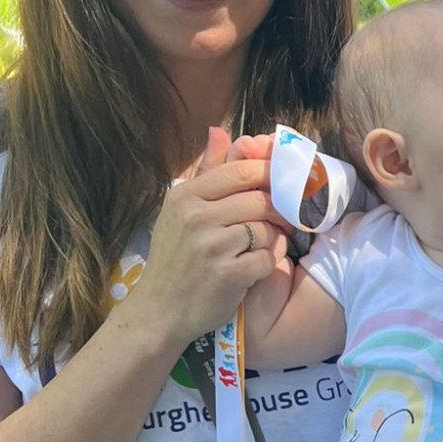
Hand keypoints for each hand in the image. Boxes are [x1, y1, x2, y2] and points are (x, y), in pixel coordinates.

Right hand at [126, 128, 284, 352]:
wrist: (158, 311)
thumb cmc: (175, 258)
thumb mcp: (180, 211)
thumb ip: (206, 171)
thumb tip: (220, 130)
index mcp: (186, 196)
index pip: (241, 171)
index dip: (269, 175)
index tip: (283, 184)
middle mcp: (196, 217)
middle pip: (259, 199)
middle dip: (278, 209)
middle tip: (283, 219)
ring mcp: (212, 246)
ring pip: (266, 228)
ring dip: (272, 239)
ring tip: (261, 247)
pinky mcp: (227, 275)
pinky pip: (267, 259)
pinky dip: (267, 263)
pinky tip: (254, 269)